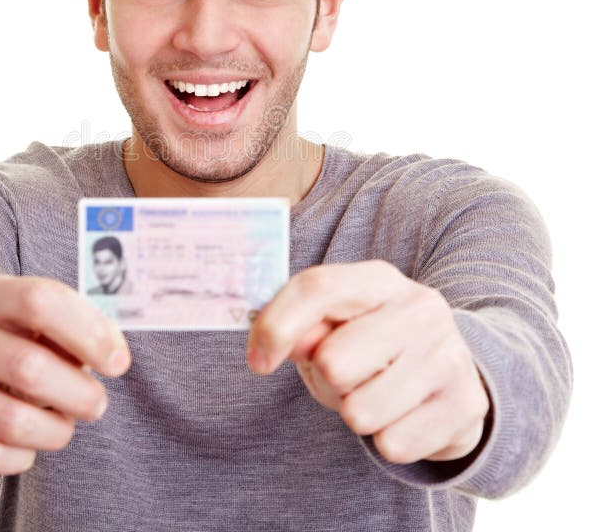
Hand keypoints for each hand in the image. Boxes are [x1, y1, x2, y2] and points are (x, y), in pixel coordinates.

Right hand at [0, 273, 130, 474]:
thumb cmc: (12, 337)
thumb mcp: (36, 319)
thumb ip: (75, 328)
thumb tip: (115, 356)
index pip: (42, 301)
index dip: (89, 332)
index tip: (119, 363)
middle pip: (28, 367)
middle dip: (77, 393)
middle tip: (96, 403)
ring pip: (10, 420)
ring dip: (54, 430)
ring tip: (64, 425)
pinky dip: (22, 457)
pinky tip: (30, 445)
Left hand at [246, 261, 489, 463]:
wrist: (449, 374)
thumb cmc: (372, 346)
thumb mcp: (334, 328)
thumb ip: (302, 329)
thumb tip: (285, 342)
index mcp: (378, 279)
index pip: (316, 288)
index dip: (275, 326)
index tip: (257, 363)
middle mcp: (420, 307)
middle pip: (333, 362)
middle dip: (326, 382)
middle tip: (347, 379)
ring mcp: (449, 354)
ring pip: (360, 412)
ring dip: (354, 414)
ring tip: (375, 395)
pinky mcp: (467, 404)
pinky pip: (392, 445)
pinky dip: (386, 440)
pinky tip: (403, 416)